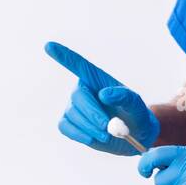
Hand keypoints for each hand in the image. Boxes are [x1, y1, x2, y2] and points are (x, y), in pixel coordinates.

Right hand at [45, 40, 159, 155]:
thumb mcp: (136, 105)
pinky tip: (93, 138)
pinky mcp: (70, 123)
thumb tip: (104, 94)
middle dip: (92, 113)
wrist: (133, 136)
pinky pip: (66, 127)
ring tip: (108, 135)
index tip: (48, 45)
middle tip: (108, 127)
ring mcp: (74, 107)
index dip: (63, 56)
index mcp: (96, 79)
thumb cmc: (135, 114)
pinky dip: (79, 135)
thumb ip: (124, 97)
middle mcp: (83, 90)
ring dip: (90, 127)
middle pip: (78, 97)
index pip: (78, 65)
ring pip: (73, 115)